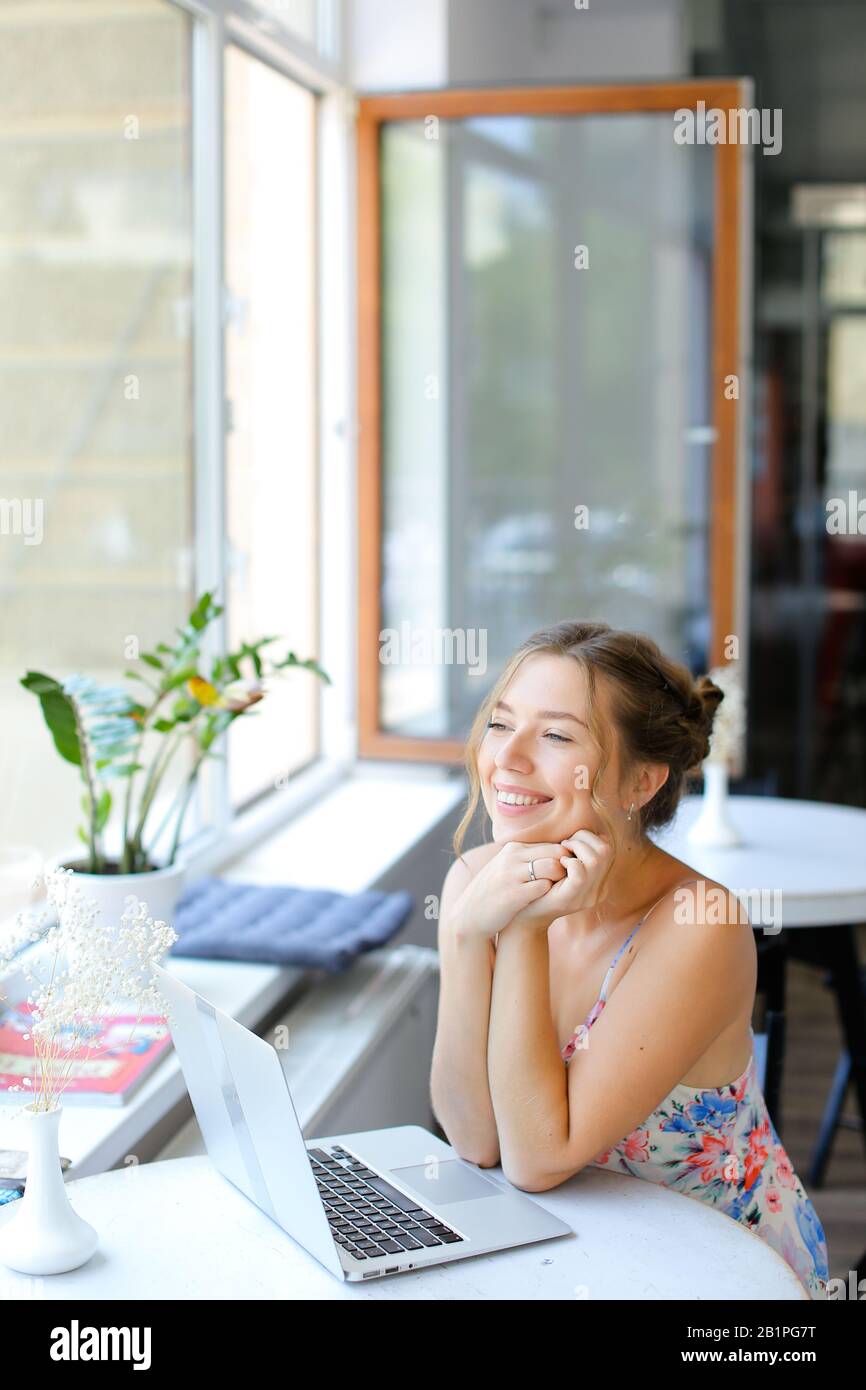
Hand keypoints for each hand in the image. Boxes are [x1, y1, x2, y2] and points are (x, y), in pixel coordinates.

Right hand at [449, 841, 568, 942]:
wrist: (469, 915)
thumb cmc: (494, 892)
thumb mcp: (507, 867)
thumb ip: (527, 859)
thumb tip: (556, 853)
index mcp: (513, 848)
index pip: (552, 846)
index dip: (564, 861)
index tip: (564, 876)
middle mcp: (512, 857)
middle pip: (556, 853)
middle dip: (566, 868)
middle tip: (564, 885)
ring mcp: (511, 874)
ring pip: (552, 867)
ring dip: (559, 880)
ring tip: (555, 892)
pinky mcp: (513, 894)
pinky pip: (543, 886)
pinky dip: (549, 894)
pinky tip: (544, 901)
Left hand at [509, 830, 612, 930]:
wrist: (524, 916)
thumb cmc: (541, 886)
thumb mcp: (563, 868)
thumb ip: (577, 853)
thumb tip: (588, 832)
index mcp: (599, 882)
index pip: (608, 849)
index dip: (589, 838)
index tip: (570, 842)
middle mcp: (598, 891)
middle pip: (606, 850)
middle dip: (584, 838)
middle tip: (565, 844)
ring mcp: (586, 897)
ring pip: (595, 859)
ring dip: (576, 847)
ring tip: (560, 852)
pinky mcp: (571, 899)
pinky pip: (580, 873)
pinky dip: (569, 861)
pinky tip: (558, 863)